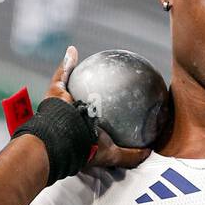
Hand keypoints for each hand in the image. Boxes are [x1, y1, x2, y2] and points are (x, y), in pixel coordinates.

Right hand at [46, 46, 151, 169]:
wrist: (63, 138)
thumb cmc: (87, 147)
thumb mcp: (113, 155)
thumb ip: (131, 154)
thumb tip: (150, 150)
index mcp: (83, 132)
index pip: (98, 122)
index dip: (108, 115)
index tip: (121, 106)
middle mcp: (72, 117)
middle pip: (86, 101)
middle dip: (94, 92)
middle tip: (111, 83)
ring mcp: (62, 104)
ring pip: (72, 85)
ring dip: (78, 73)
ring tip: (93, 63)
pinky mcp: (55, 92)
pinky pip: (61, 72)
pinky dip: (66, 60)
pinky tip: (73, 49)